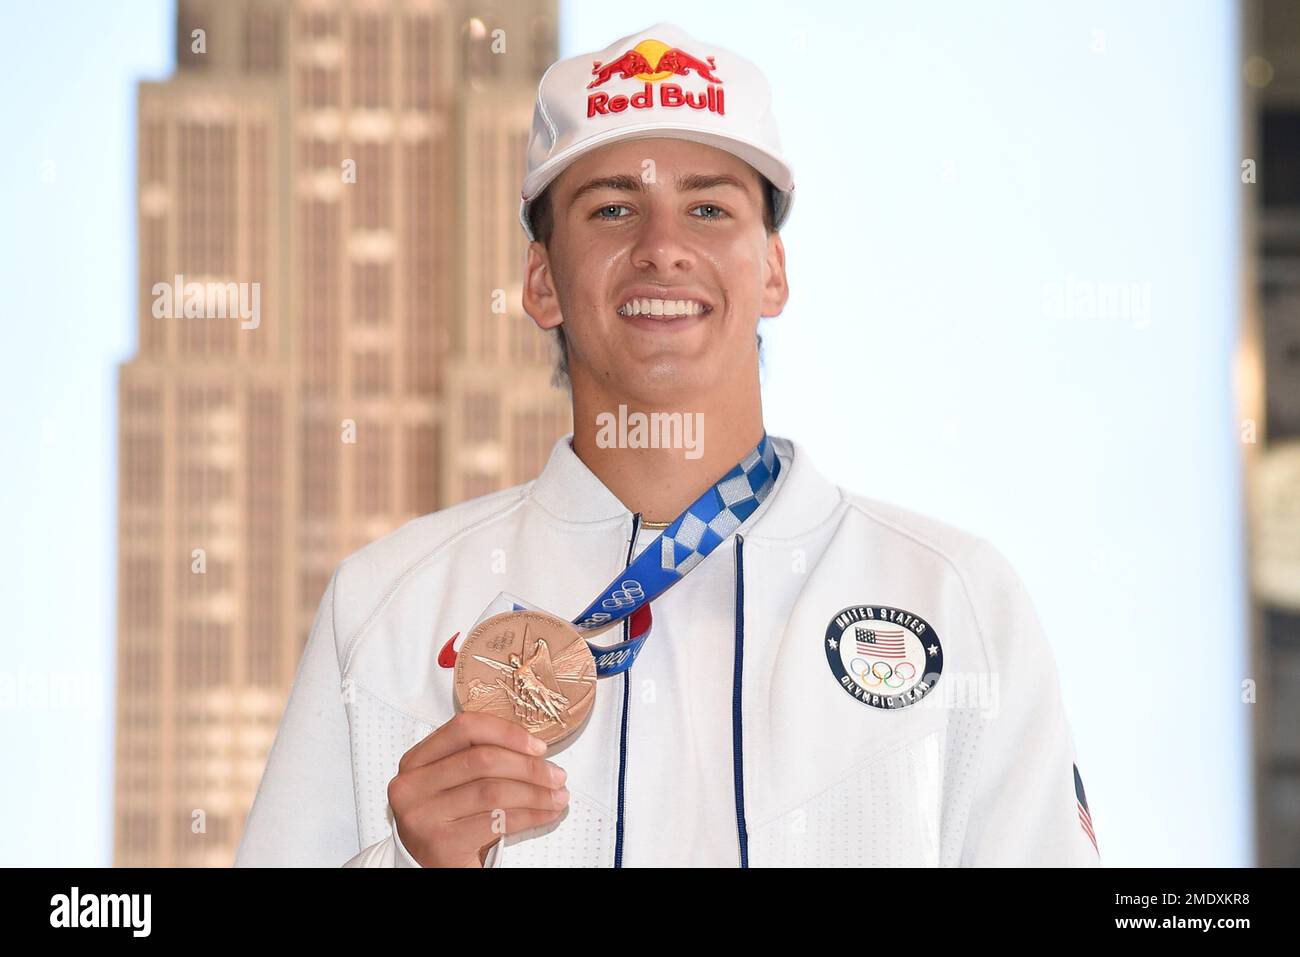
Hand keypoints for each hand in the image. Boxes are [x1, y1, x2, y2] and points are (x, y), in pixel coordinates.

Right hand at [387, 711, 568, 866]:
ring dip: (535, 793)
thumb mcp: (454, 784)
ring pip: (493, 791)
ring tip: (558, 796)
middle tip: (557, 775)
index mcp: (416, 761)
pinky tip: (546, 814)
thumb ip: (480, 761)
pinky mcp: (441, 844)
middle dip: (529, 767)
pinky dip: (531, 816)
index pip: (464, 728)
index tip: (537, 746)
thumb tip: (535, 752)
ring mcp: (423, 815)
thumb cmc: (450, 822)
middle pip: (482, 760)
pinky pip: (498, 821)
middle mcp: (411, 786)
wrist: (431, 868)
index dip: (506, 732)